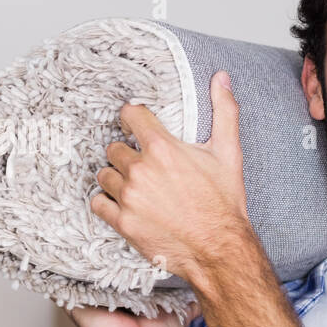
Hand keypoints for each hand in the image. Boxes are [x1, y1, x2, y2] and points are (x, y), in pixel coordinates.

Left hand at [91, 70, 248, 288]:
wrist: (220, 248)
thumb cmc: (224, 202)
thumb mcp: (228, 153)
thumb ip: (224, 112)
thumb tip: (221, 78)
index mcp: (163, 148)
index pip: (130, 115)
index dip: (132, 119)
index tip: (135, 127)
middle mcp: (141, 170)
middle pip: (114, 148)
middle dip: (128, 156)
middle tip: (145, 168)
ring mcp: (129, 197)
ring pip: (104, 175)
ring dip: (116, 178)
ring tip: (136, 188)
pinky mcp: (122, 222)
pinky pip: (98, 202)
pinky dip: (107, 202)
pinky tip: (125, 205)